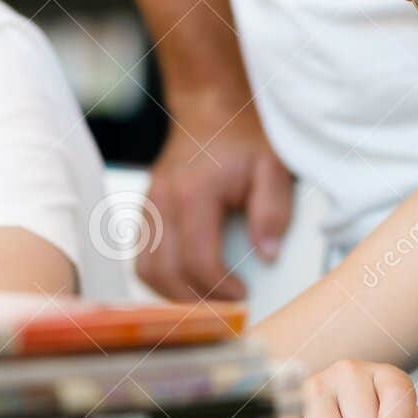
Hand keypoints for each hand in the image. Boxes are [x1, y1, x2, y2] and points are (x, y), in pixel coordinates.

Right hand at [137, 97, 292, 301]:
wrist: (211, 108)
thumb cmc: (245, 137)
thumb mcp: (273, 167)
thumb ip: (273, 211)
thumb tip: (267, 255)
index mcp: (194, 192)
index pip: (197, 259)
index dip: (220, 287)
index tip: (244, 295)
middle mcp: (163, 201)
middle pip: (165, 273)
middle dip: (196, 301)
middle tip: (227, 310)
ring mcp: (149, 207)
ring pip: (146, 269)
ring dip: (174, 295)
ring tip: (208, 301)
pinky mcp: (146, 211)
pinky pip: (143, 257)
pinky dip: (163, 278)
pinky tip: (189, 283)